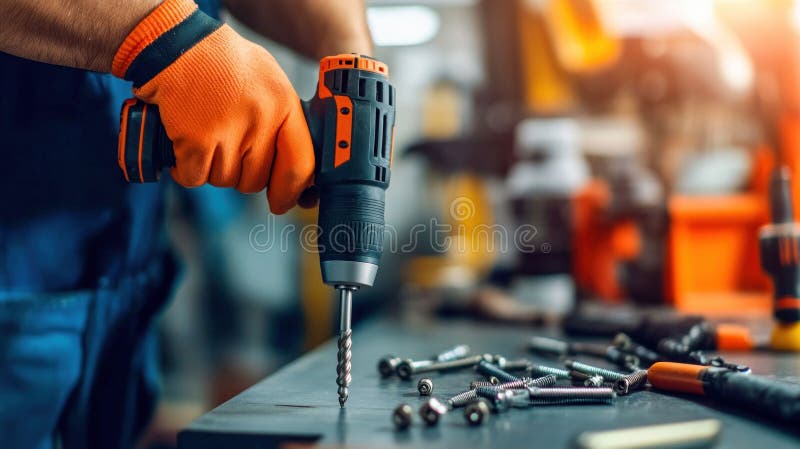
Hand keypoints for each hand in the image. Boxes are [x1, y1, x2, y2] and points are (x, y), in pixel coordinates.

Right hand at [112, 0, 313, 213]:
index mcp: (284, 105)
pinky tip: (184, 146)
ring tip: (206, 136)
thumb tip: (299, 172)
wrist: (177, 45)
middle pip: (257, 180)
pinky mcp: (196, 141)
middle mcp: (261, 120)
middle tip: (227, 148)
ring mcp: (229, 132)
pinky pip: (195, 177)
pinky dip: (186, 169)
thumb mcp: (269, 81)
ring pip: (225, 180)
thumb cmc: (223, 63)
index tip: (281, 202)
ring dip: (212, 169)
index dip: (291, 192)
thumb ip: (284, 121)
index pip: (301, 164)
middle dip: (241, 174)